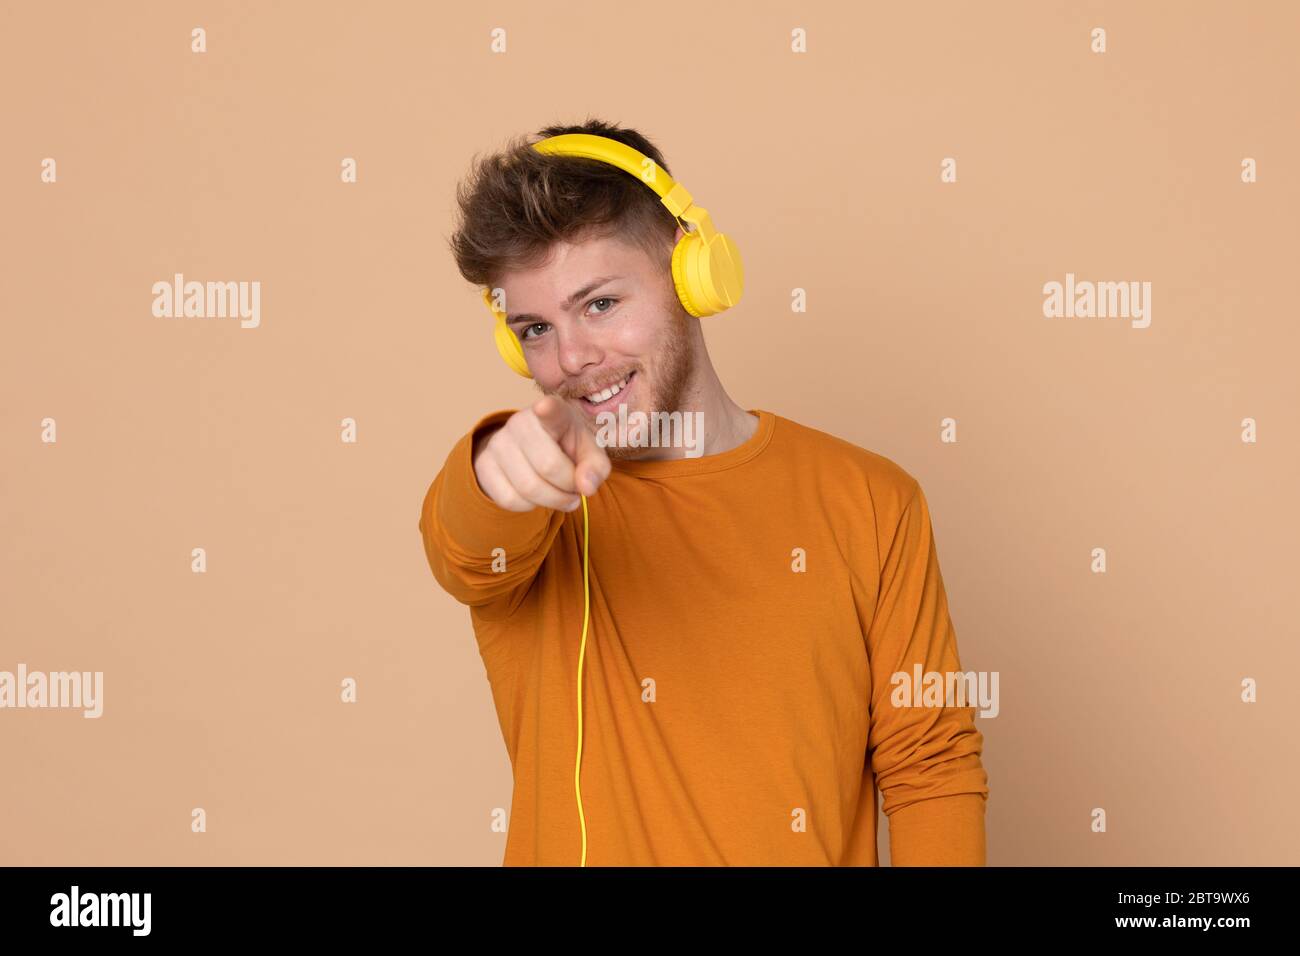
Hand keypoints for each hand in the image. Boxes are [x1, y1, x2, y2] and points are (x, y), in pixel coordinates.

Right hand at [471, 395, 611, 511]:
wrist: (531, 450)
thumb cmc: (566, 448)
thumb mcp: (589, 452)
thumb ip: (596, 468)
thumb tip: (586, 488)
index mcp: (553, 412)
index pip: (550, 409)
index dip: (547, 410)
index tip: (545, 408)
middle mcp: (520, 422)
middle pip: (548, 466)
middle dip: (568, 488)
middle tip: (576, 491)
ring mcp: (498, 443)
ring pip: (528, 488)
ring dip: (552, 501)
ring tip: (562, 497)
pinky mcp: (484, 465)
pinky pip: (509, 499)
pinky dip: (529, 507)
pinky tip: (537, 498)